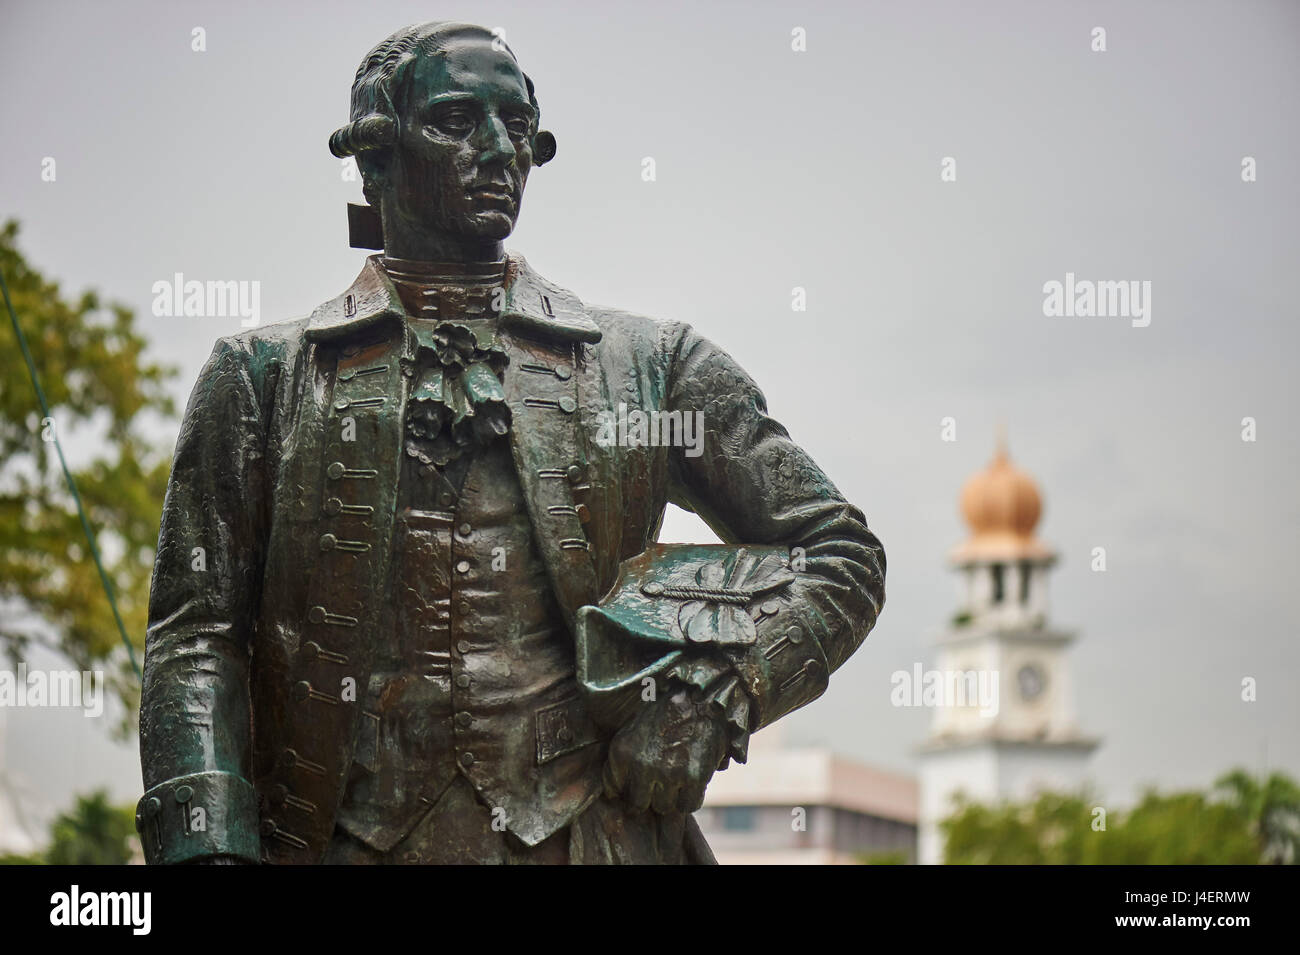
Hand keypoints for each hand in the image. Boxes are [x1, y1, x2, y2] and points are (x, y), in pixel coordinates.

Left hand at [603, 686, 728, 814]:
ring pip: (663, 807)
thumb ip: (625, 755)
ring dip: (668, 799)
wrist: (700, 693)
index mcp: (622, 751)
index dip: (625, 789)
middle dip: (646, 797)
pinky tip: (691, 785)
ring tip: (675, 783)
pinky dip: (689, 799)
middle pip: (638, 803)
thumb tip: (615, 790)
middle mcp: (642, 765)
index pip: (613, 789)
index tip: (634, 784)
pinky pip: (687, 805)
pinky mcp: (693, 777)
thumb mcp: (633, 725)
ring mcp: (668, 774)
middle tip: (656, 786)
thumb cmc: (665, 708)